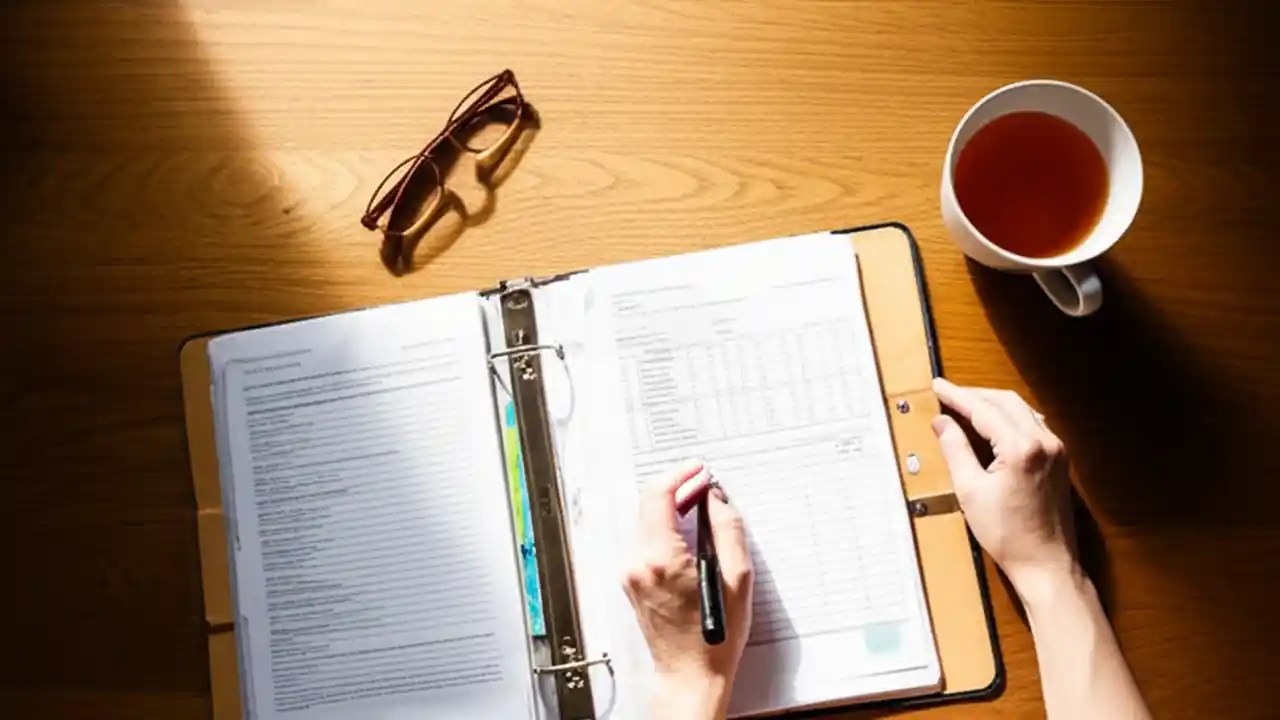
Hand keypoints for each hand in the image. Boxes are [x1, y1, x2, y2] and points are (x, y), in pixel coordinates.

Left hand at [621, 461, 753, 719]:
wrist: (689, 675)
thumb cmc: (714, 637)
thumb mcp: (738, 578)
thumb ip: (728, 529)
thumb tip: (717, 498)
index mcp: (662, 559)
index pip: (658, 496)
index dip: (680, 475)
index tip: (698, 470)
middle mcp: (638, 563)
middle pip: (648, 506)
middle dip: (676, 488)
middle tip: (702, 484)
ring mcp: (631, 573)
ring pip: (645, 522)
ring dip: (669, 507)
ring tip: (698, 505)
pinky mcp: (631, 582)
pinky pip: (644, 540)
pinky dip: (663, 527)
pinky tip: (685, 530)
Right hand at [931, 378, 1077, 595]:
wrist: (1047, 564)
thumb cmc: (1009, 535)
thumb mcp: (970, 491)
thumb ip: (955, 450)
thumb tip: (942, 423)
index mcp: (1022, 448)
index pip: (983, 410)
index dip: (957, 396)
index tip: (937, 386)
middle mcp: (1045, 442)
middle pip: (1005, 401)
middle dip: (975, 395)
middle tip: (948, 394)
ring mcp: (1056, 450)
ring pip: (1021, 410)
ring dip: (993, 404)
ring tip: (967, 406)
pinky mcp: (1059, 460)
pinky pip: (1033, 424)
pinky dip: (1010, 417)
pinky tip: (995, 423)